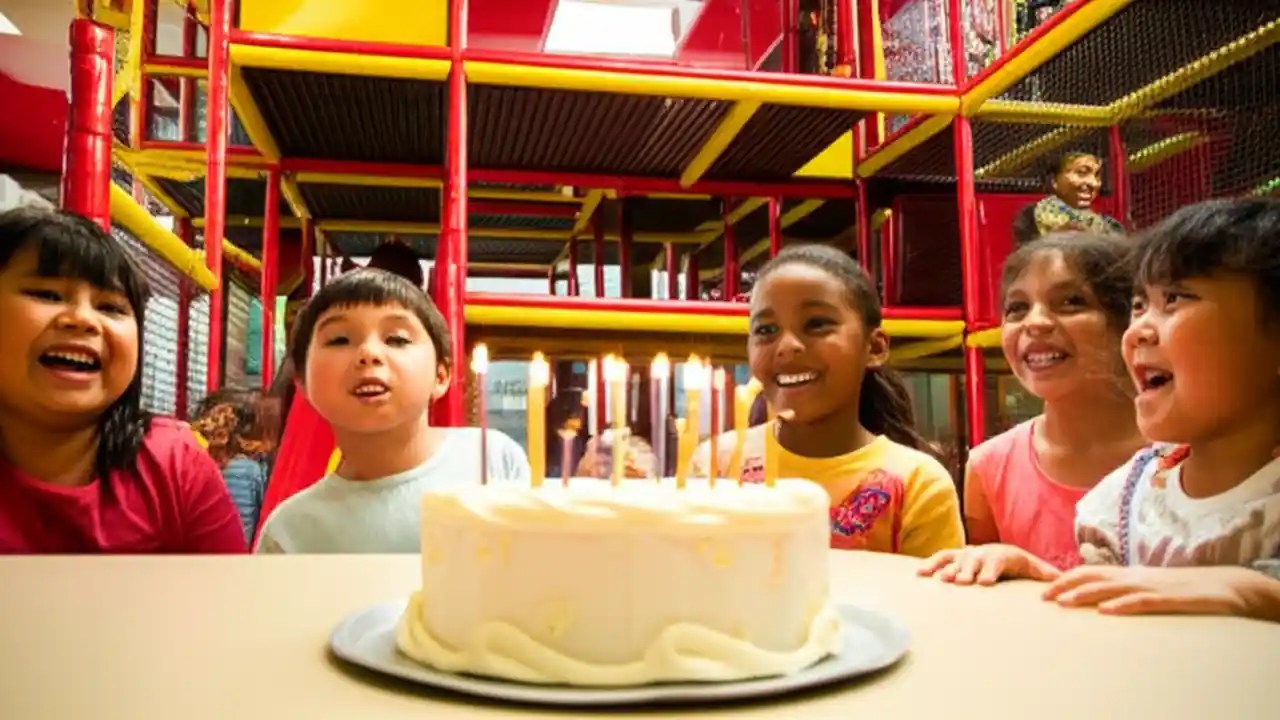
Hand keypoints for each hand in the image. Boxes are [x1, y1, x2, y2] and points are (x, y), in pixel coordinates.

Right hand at [918, 544, 1061, 584]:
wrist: (1002, 555)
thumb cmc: (1019, 567)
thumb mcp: (1035, 569)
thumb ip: (1046, 575)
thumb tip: (1063, 581)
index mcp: (1004, 555)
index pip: (997, 561)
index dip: (990, 570)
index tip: (984, 582)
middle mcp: (983, 552)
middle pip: (975, 560)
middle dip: (968, 570)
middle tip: (963, 581)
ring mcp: (967, 554)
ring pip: (956, 559)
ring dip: (949, 569)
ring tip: (943, 580)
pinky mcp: (954, 558)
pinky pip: (941, 558)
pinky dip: (930, 564)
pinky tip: (920, 574)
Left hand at [1043, 565, 1262, 617]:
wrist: (1223, 585)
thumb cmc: (1183, 588)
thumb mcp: (1149, 586)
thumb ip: (1126, 589)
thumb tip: (1101, 598)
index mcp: (1129, 574)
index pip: (1091, 572)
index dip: (1066, 579)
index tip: (1044, 590)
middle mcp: (1135, 577)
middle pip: (1094, 577)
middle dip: (1066, 586)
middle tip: (1042, 597)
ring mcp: (1151, 587)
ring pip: (1112, 588)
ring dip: (1086, 595)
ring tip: (1064, 603)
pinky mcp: (1169, 600)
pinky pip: (1142, 602)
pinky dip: (1123, 605)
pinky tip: (1107, 611)